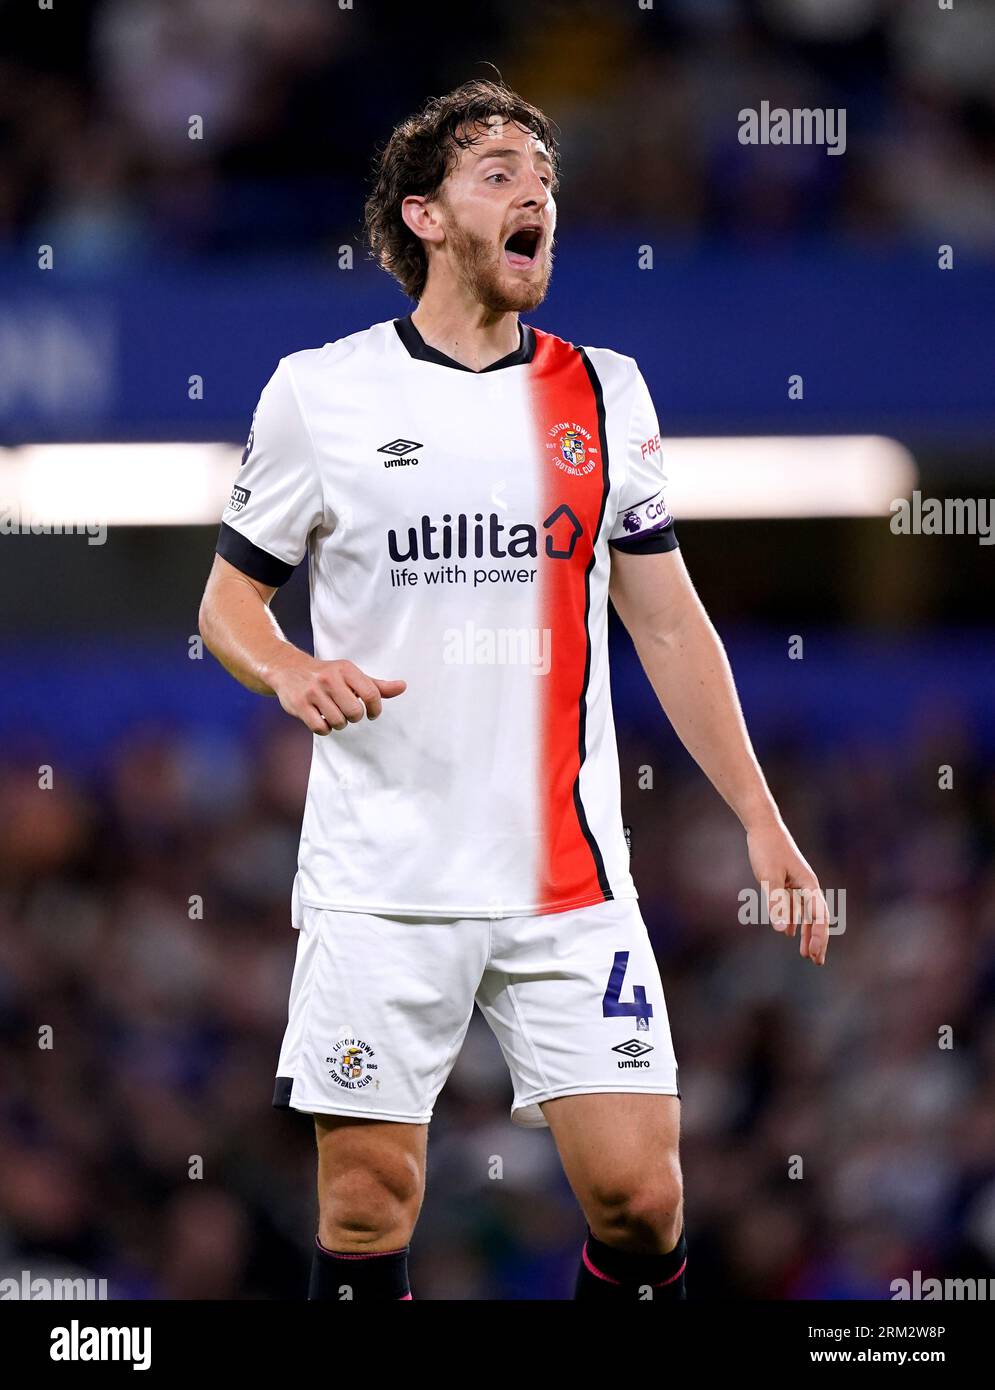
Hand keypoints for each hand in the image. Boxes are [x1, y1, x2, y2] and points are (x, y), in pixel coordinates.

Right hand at [269, 655, 405, 734]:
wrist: (287, 668)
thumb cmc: (327, 674)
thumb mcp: (351, 675)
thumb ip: (376, 685)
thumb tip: (402, 687)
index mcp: (346, 669)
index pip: (372, 693)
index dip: (375, 709)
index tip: (371, 713)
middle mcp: (329, 679)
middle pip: (355, 712)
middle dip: (354, 717)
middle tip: (346, 711)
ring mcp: (313, 692)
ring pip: (338, 722)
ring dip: (338, 723)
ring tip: (331, 712)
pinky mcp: (300, 705)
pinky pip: (321, 728)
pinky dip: (324, 728)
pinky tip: (320, 718)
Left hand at [746, 816, 829, 965]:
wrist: (762, 826)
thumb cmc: (767, 849)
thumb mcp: (769, 877)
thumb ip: (776, 903)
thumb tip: (781, 931)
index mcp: (808, 885)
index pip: (818, 917)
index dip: (817, 937)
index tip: (813, 955)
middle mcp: (807, 886)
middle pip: (817, 918)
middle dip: (817, 940)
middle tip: (817, 962)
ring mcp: (798, 885)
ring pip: (806, 915)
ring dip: (806, 934)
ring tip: (806, 955)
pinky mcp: (787, 882)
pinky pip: (794, 907)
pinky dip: (793, 921)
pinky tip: (788, 932)